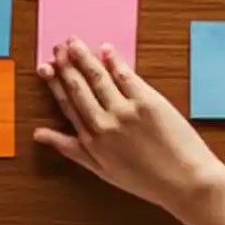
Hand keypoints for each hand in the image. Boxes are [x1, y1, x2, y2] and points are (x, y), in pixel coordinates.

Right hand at [35, 39, 224, 210]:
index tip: (47, 67)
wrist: (185, 182)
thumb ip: (71, 149)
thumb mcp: (101, 170)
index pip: (67, 104)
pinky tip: (106, 49)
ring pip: (98, 77)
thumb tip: (39, 134)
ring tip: (74, 42)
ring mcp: (125, 110)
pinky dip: (114, 60)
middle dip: (66, 65)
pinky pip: (125, 75)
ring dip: (84, 57)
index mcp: (91, 140)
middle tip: (58, 48)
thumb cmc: (146, 180)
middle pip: (78, 87)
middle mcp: (103, 123)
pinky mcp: (148, 101)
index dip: (55, 83)